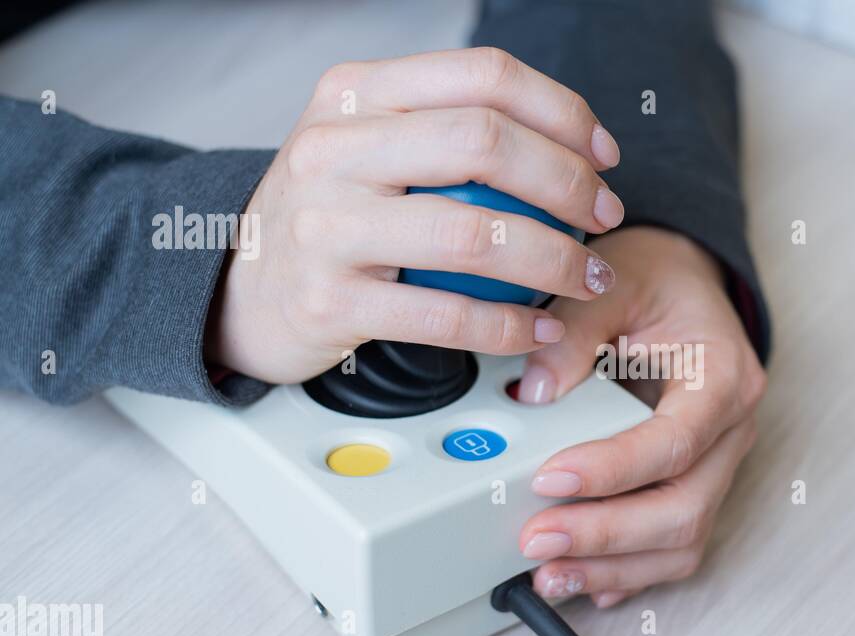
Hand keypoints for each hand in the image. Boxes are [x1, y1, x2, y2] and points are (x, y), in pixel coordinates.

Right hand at [205, 48, 624, 382]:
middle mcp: (334, 148)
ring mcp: (326, 226)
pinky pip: (448, 316)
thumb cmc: (331, 214)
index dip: (563, 113)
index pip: (484, 77)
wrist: (238, 287)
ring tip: (590, 279)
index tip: (604, 155)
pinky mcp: (330, 302)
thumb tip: (574, 143)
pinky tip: (539, 329)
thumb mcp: (369, 144)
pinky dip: (510, 327)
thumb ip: (450, 128)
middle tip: (605, 216)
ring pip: (475, 233)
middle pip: (485, 142)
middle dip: (569, 182)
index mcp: (355, 93)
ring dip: (557, 261)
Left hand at [514, 226, 765, 606]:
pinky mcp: (694, 487)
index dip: (613, 470)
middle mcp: (731, 432)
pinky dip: (626, 571)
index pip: (675, 443)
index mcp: (724, 378)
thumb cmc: (657, 281)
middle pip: (685, 509)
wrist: (683, 285)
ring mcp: (717, 466)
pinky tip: (579, 578)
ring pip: (682, 541)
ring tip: (548, 573)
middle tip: (536, 539)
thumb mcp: (615, 279)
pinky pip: (671, 547)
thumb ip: (575, 328)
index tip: (549, 477)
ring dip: (613, 566)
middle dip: (606, 534)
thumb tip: (534, 390)